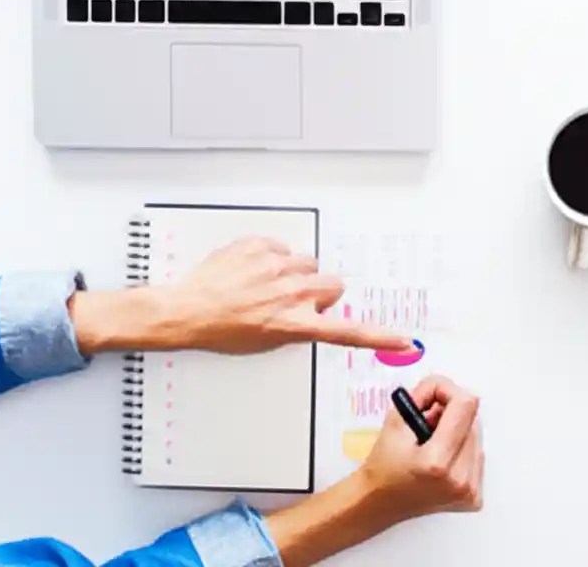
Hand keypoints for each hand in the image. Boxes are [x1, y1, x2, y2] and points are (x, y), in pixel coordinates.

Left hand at [74, 237, 409, 354]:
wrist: (185, 310)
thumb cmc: (221, 331)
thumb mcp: (266, 342)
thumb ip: (297, 326)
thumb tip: (311, 314)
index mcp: (296, 323)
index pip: (348, 331)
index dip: (378, 336)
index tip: (402, 340)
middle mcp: (292, 293)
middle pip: (332, 285)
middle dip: (320, 292)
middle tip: (295, 301)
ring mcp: (276, 267)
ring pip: (307, 263)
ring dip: (295, 273)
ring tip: (267, 285)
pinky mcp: (260, 247)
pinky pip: (281, 247)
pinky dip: (271, 256)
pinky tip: (252, 270)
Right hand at [264, 376, 482, 565]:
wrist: (379, 503)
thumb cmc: (383, 467)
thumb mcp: (395, 422)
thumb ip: (422, 397)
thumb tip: (444, 385)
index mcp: (437, 462)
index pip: (465, 405)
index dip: (447, 391)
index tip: (432, 395)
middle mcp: (458, 480)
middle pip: (473, 420)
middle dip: (450, 414)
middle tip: (426, 423)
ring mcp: (469, 491)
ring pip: (477, 437)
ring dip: (457, 431)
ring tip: (432, 443)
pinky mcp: (474, 497)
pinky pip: (477, 456)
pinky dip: (462, 450)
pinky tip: (442, 459)